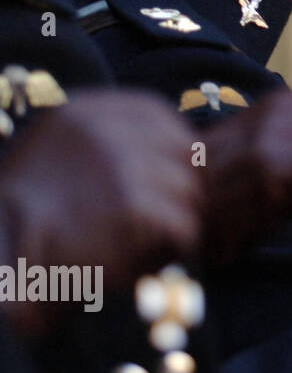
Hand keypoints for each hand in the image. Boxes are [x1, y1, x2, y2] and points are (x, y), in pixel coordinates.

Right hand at [0, 91, 202, 336]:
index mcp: (82, 110)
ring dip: (176, 223)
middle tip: (157, 223)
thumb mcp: (54, 156)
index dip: (172, 157)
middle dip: (178, 191)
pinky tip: (144, 261)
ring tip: (144, 244)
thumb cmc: (23, 220)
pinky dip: (172, 249)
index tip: (162, 185)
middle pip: (184, 156)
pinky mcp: (131, 208)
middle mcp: (104, 128)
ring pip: (188, 193)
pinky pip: (184, 226)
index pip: (163, 120)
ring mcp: (120, 165)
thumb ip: (106, 141)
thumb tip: (178, 150)